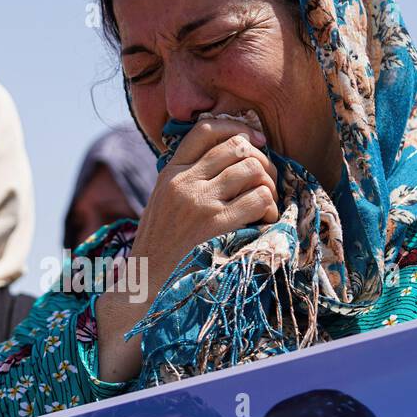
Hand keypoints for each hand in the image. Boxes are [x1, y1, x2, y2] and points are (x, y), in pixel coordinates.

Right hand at [96, 120, 277, 381]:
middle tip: (267, 181)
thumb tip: (232, 156)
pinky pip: (260, 198)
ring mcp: (200, 203)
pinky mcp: (218, 226)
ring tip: (265, 205)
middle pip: (238, 147)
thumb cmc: (161, 250)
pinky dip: (270, 209)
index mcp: (169, 173)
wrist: (146, 289)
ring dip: (269, 185)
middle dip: (262, 160)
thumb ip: (187, 179)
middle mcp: (184, 182)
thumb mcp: (163, 204)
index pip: (206, 129)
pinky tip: (262, 223)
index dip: (237, 127)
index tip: (255, 140)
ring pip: (255, 170)